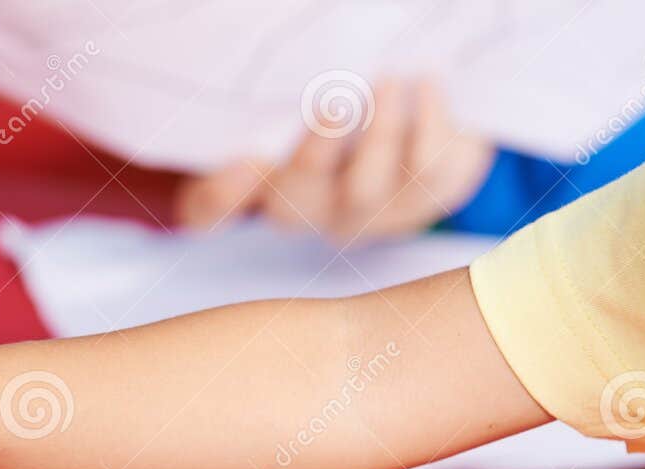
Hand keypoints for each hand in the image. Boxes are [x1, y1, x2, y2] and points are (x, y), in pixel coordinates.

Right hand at [175, 79, 493, 241]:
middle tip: (333, 103)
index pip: (211, 208)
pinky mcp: (427, 199)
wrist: (421, 120)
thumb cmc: (339, 102)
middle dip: (315, 152)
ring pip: (366, 190)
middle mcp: (309, 209)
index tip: (237, 162)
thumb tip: (266, 80)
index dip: (219, 195)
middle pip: (294, 202)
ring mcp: (368, 213)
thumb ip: (270, 94)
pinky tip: (428, 82)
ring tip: (390, 79)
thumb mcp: (290, 99)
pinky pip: (433, 175)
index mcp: (257, 181)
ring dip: (379, 132)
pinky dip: (433, 124)